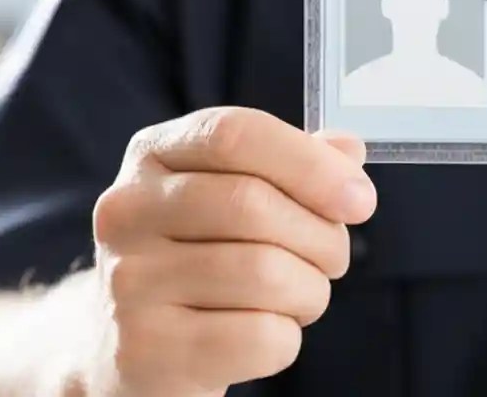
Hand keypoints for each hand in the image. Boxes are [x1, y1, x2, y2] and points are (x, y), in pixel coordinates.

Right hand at [81, 107, 375, 395]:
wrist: (135, 351)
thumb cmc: (205, 259)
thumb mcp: (239, 199)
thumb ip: (295, 167)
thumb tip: (349, 149)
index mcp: (154, 155)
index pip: (236, 134)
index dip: (311, 163)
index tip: (360, 199)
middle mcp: (126, 211)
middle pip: (254, 204)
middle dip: (323, 237)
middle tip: (334, 259)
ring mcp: (127, 282)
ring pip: (264, 274)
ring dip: (310, 291)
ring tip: (299, 297)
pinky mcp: (143, 350)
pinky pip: (257, 337)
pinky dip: (286, 338)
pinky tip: (267, 334)